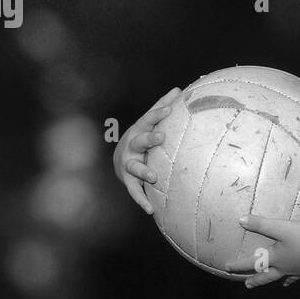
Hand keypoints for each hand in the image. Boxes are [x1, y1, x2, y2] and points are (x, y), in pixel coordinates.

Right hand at [112, 86, 180, 213]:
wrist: (120, 159)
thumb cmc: (142, 137)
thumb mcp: (150, 122)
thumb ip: (163, 107)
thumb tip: (179, 89)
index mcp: (139, 130)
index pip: (148, 119)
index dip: (158, 114)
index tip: (170, 109)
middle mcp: (132, 146)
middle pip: (139, 141)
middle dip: (149, 139)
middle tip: (161, 137)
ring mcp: (129, 164)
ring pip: (135, 167)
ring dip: (143, 171)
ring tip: (153, 176)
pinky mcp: (129, 181)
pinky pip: (134, 191)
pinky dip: (142, 200)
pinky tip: (151, 210)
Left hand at [225, 214, 299, 287]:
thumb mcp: (281, 228)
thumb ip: (261, 224)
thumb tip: (241, 220)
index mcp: (275, 258)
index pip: (252, 263)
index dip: (239, 265)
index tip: (227, 268)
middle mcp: (284, 267)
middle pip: (266, 276)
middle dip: (255, 280)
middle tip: (247, 285)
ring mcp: (296, 270)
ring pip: (281, 278)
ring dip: (273, 280)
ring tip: (269, 284)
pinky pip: (296, 276)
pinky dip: (291, 279)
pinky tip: (291, 279)